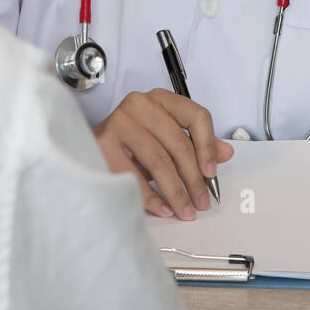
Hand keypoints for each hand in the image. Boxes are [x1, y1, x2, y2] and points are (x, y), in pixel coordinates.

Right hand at [92, 89, 234, 219]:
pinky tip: (163, 209)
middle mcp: (140, 104)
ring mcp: (119, 122)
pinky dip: (152, 197)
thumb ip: (196, 143)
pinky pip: (134, 177)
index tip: (211, 172)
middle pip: (178, 143)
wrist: (84, 145)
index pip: (196, 116)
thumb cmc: (131, 141)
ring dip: (175, 192)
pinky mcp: (103, 144)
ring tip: (185, 210)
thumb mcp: (166, 138)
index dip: (208, 146)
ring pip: (158, 161)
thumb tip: (225, 153)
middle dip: (193, 178)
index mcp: (161, 99)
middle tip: (202, 201)